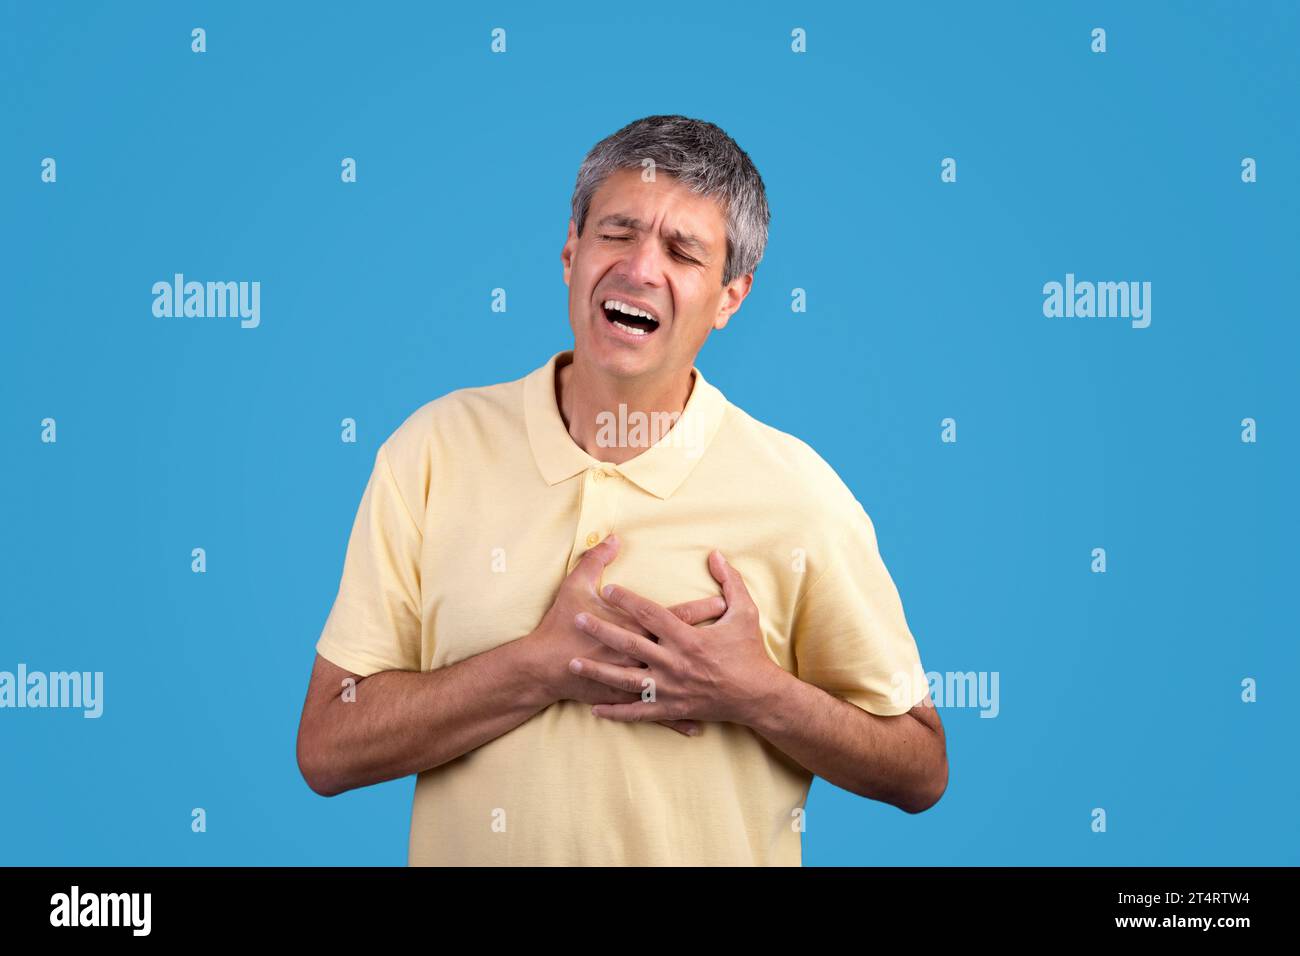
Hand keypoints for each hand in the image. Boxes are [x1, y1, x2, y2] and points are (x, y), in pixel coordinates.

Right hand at [525, 533, 725, 736]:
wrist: (544, 667)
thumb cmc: (561, 625)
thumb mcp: (576, 585)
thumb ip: (597, 560)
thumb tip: (614, 538)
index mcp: (636, 628)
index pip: (675, 616)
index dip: (701, 608)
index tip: (723, 601)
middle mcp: (642, 655)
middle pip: (684, 646)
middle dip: (712, 639)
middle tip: (736, 636)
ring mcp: (636, 681)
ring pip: (677, 683)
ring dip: (701, 682)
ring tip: (728, 682)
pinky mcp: (627, 701)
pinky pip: (656, 714)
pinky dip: (677, 722)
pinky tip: (698, 727)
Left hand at [568, 549, 782, 726]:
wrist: (758, 697)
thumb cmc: (750, 653)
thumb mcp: (745, 612)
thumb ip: (730, 582)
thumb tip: (716, 555)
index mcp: (688, 639)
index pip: (650, 613)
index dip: (627, 600)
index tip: (607, 588)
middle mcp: (674, 663)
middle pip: (630, 644)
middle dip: (601, 630)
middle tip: (577, 619)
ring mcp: (670, 689)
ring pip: (626, 680)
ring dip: (598, 671)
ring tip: (574, 663)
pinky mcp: (672, 708)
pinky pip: (639, 712)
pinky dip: (617, 711)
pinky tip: (595, 709)